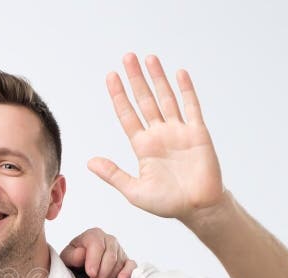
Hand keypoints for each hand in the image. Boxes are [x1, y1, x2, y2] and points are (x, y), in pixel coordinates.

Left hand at [59, 227, 136, 277]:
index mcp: (93, 235)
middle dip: (101, 275)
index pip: (97, 245)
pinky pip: (132, 266)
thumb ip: (72, 256)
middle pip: (110, 257)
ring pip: (119, 264)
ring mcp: (120, 251)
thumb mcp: (66, 258)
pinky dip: (128, 273)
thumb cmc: (73, 261)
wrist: (80, 268)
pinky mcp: (127, 262)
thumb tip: (81, 254)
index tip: (90, 274)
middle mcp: (109, 240)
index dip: (94, 260)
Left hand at [88, 53, 224, 225]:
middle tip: (127, 57)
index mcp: (143, 146)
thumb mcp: (134, 190)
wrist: (197, 209)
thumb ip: (113, 174)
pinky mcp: (198, 134)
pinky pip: (191, 108)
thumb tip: (90, 162)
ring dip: (157, 78)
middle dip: (135, 79)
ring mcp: (179, 132)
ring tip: (149, 58)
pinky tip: (178, 73)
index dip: (119, 96)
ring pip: (166, 98)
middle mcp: (159, 134)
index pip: (127, 115)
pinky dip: (185, 90)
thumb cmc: (167, 203)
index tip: (111, 77)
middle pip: (145, 100)